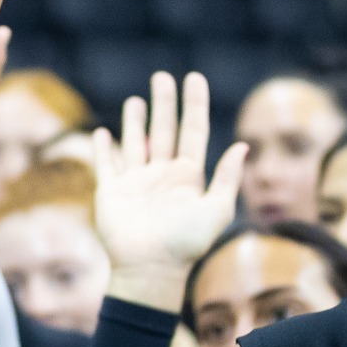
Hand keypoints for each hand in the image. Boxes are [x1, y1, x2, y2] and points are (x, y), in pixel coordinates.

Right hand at [92, 71, 247, 312]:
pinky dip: (103, 148)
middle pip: (164, 130)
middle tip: (162, 77)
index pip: (193, 131)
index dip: (195, 105)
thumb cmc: (187, 244)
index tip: (194, 78)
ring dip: (135, 121)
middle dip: (164, 103)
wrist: (151, 269)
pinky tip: (103, 132)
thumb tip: (244, 145)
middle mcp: (162, 175)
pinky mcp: (111, 192)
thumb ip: (227, 177)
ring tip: (137, 100)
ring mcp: (136, 183)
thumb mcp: (216, 209)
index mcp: (189, 176)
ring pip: (135, 143)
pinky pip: (106, 164)